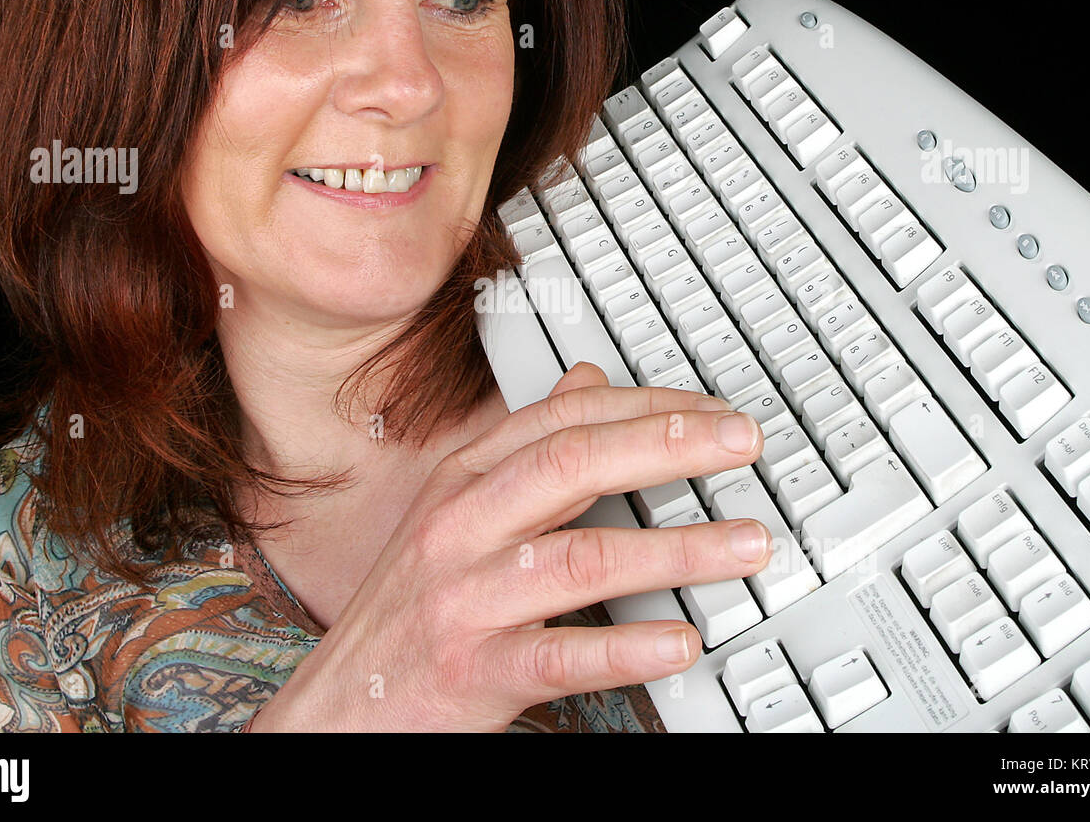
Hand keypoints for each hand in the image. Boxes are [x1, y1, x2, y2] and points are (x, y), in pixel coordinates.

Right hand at [252, 361, 769, 730]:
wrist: (342, 709)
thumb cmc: (408, 608)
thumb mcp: (453, 512)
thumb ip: (524, 450)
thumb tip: (586, 381)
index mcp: (460, 481)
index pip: (560, 419)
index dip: (644, 406)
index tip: (711, 412)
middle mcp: (459, 526)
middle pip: (572, 463)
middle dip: (666, 446)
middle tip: (742, 444)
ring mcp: (464, 597)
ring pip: (581, 556)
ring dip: (677, 549)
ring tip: (746, 546)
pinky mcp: (472, 671)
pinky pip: (561, 654)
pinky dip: (627, 647)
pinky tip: (681, 640)